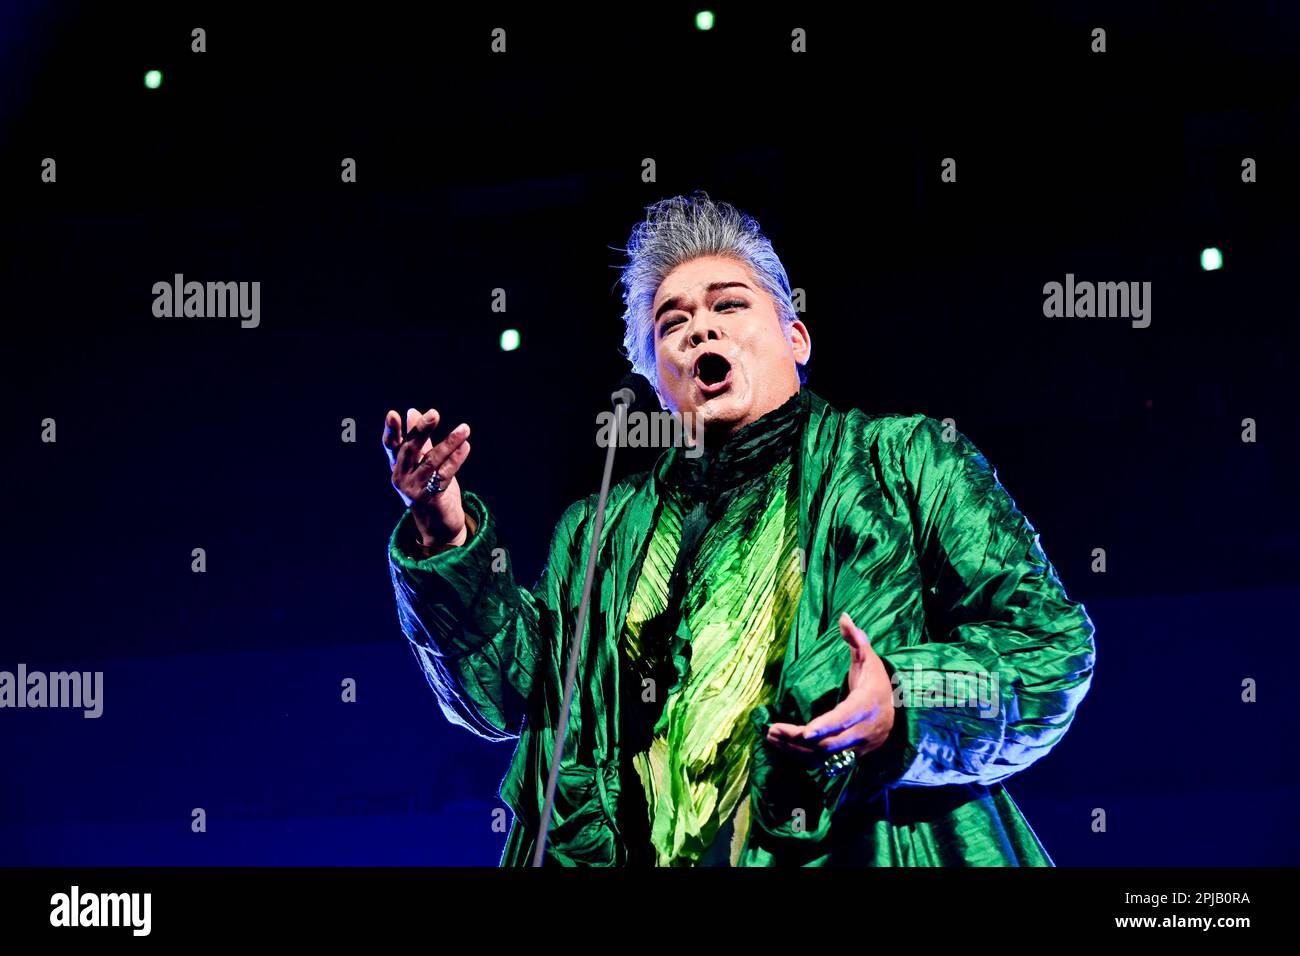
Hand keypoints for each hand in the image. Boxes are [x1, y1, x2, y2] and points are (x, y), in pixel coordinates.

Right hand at [383, 406, 471, 547]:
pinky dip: (456, 460)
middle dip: (421, 430)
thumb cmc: (430, 488)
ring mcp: (415, 489)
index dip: (392, 430)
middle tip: (434, 413)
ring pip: (432, 461)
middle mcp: (401, 478)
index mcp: (398, 467)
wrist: (438, 526)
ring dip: (449, 443)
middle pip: (410, 450)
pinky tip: (465, 447)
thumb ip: (420, 439)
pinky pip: (445, 475)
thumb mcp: (423, 462)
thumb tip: (412, 411)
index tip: (393, 414)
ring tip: (464, 429)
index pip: (392, 445)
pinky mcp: (431, 498)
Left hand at [766, 612, 895, 765]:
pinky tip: (784, 747)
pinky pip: (825, 763)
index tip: (804, 731)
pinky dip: (802, 757)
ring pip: (824, 756)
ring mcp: (858, 747)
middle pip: (829, 742)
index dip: (826, 726)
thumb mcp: (870, 658)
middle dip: (798, 739)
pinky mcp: (851, 757)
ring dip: (795, 750)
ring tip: (771, 737)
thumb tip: (844, 616)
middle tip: (772, 730)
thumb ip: (857, 639)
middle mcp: (864, 731)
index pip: (845, 718)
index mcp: (867, 705)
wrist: (896, 712)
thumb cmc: (876, 682)